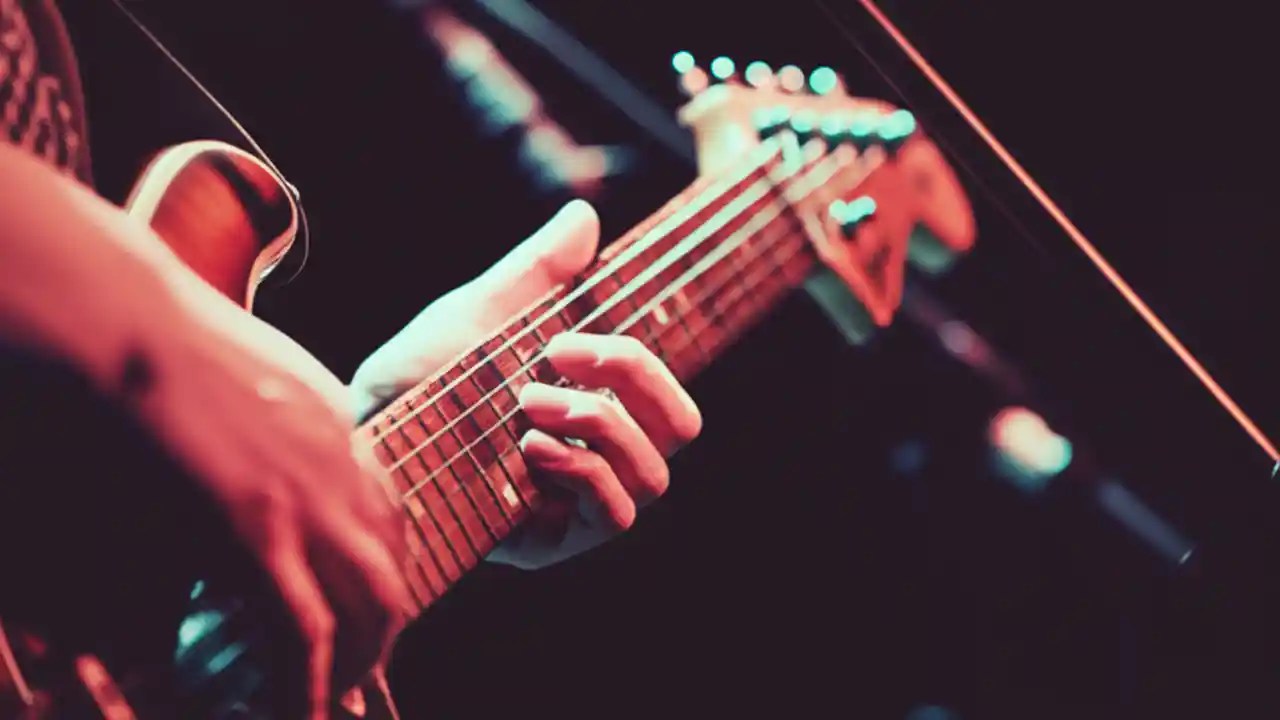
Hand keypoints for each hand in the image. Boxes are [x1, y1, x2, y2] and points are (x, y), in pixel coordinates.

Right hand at [0, 141, 411, 716]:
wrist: (115, 310)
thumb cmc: (147, 332)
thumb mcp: (228, 373)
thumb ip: (253, 422)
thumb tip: (237, 480)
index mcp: (331, 418)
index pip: (386, 503)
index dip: (386, 558)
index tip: (372, 594)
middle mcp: (337, 457)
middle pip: (394, 556)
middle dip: (388, 619)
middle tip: (366, 660)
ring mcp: (304, 491)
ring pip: (372, 598)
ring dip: (363, 655)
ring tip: (337, 695)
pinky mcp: (254, 525)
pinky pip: (304, 626)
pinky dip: (311, 678)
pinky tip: (300, 708)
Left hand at [351, 200, 701, 568]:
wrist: (358, 443)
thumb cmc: (417, 381)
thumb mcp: (479, 313)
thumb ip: (537, 271)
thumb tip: (585, 215)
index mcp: (592, 398)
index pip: (665, 389)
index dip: (645, 361)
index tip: (567, 336)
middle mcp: (597, 451)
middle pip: (682, 425)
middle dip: (634, 378)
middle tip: (557, 356)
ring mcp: (580, 499)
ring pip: (655, 472)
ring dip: (600, 424)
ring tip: (527, 403)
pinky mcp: (557, 539)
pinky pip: (617, 513)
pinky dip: (584, 470)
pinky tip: (528, 450)